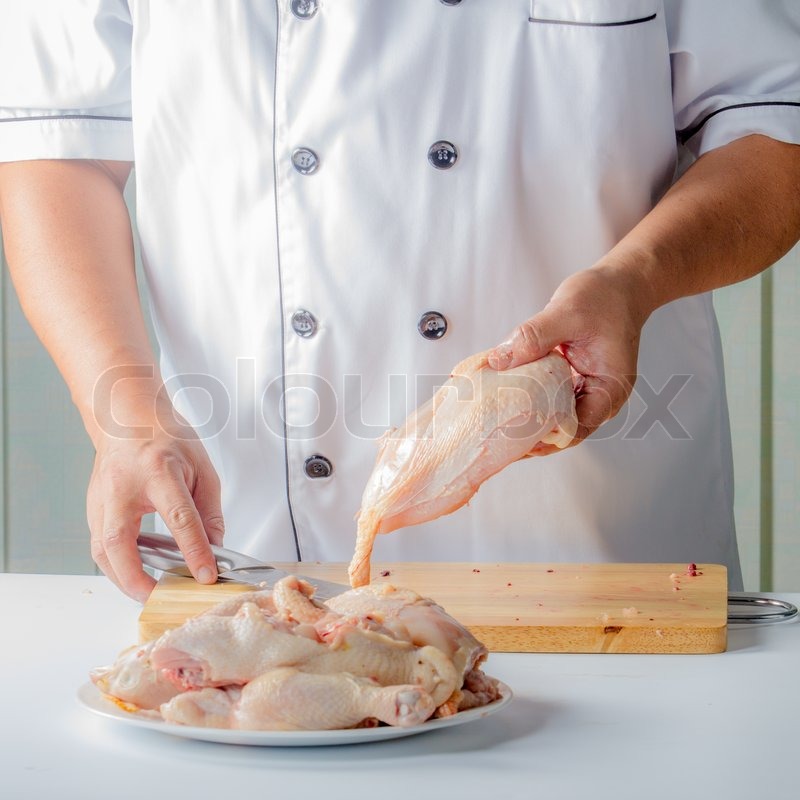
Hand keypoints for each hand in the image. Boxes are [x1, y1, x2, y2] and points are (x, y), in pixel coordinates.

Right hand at [86, 398, 224, 602]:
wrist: (127, 416)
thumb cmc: (165, 436)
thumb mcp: (202, 468)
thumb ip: (209, 512)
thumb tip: (214, 549)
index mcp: (157, 470)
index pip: (178, 519)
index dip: (194, 551)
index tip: (206, 574)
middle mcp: (122, 486)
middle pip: (120, 541)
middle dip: (136, 578)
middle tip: (159, 597)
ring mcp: (101, 497)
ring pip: (102, 549)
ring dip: (122, 578)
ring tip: (149, 592)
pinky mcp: (92, 507)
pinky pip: (100, 544)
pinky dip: (115, 565)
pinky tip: (134, 573)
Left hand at [488, 264, 652, 453]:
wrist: (622, 284)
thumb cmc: (606, 297)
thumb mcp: (567, 312)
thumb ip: (533, 337)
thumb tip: (498, 360)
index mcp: (609, 389)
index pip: (575, 430)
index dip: (544, 440)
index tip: (514, 440)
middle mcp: (600, 396)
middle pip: (562, 430)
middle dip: (530, 435)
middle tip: (496, 437)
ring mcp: (587, 390)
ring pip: (554, 416)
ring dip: (528, 418)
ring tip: (496, 423)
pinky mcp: (574, 380)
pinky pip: (550, 397)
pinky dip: (530, 398)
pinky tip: (506, 396)